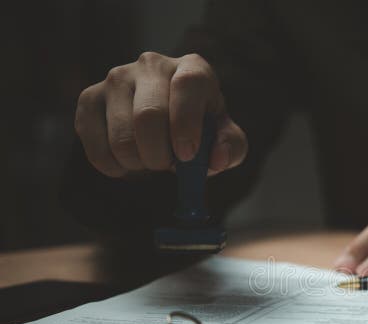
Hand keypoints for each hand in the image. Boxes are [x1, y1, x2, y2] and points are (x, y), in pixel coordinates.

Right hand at [74, 52, 246, 177]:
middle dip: (159, 155)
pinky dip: (112, 165)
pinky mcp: (89, 97)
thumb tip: (216, 159)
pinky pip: (94, 143)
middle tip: (167, 166)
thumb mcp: (225, 137)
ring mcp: (116, 78)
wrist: (169, 122)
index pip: (187, 86)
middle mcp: (151, 65)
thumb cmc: (202, 128)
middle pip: (147, 115)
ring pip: (120, 135)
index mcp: (192, 68)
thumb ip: (231, 147)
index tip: (186, 155)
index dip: (186, 124)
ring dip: (138, 163)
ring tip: (150, 160)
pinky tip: (128, 162)